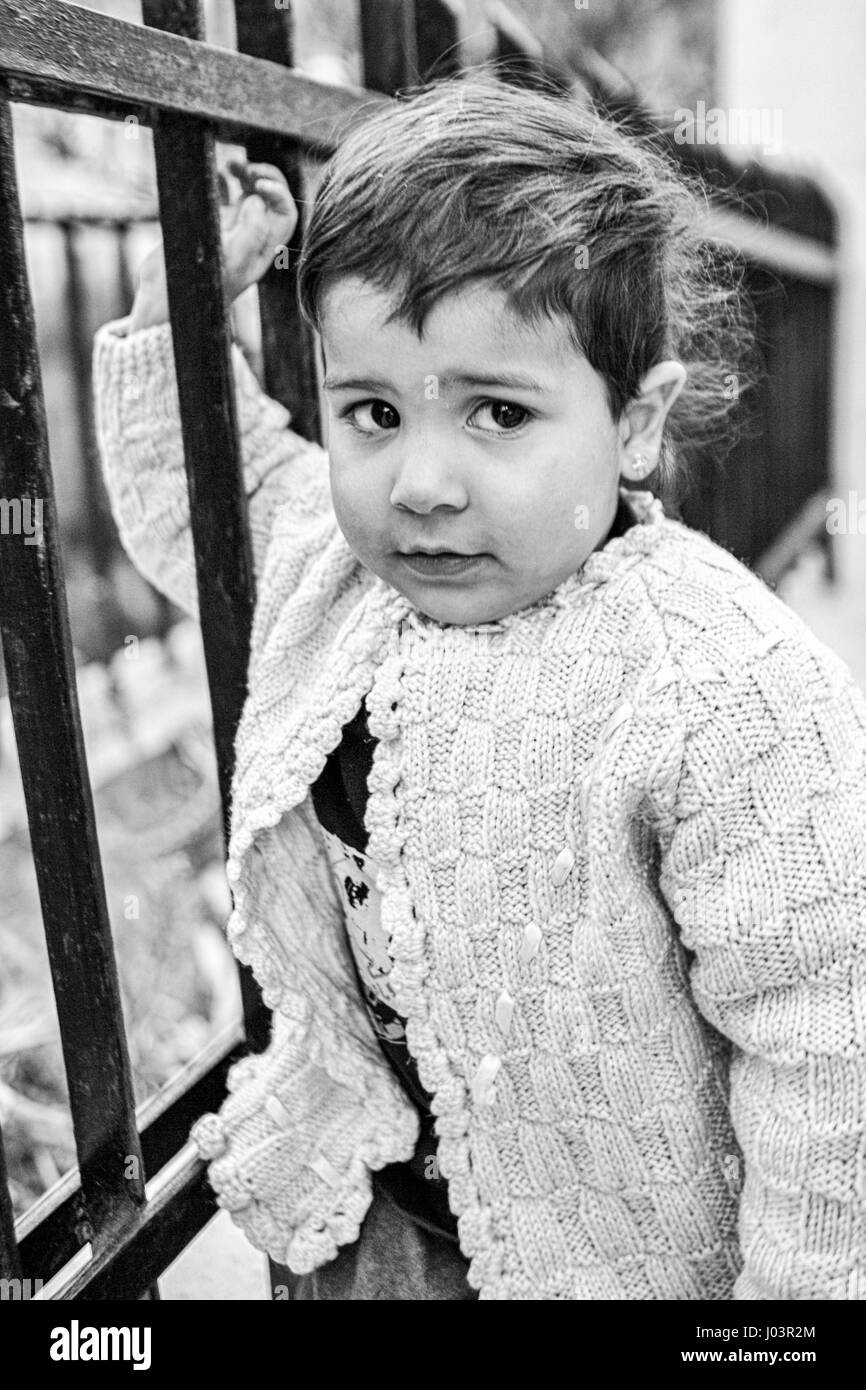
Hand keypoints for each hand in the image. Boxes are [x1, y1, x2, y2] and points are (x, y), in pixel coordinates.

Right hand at [127, 160, 298, 332]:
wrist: (164, 298)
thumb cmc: (199, 283)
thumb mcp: (230, 259)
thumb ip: (251, 231)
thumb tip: (258, 200)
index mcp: (261, 249)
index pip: (285, 214)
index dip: (278, 193)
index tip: (256, 183)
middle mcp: (251, 239)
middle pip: (272, 201)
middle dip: (263, 177)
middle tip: (245, 168)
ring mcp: (231, 231)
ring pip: (249, 195)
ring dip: (244, 174)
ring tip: (230, 163)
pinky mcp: (210, 226)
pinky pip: (224, 197)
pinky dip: (223, 181)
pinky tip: (216, 174)